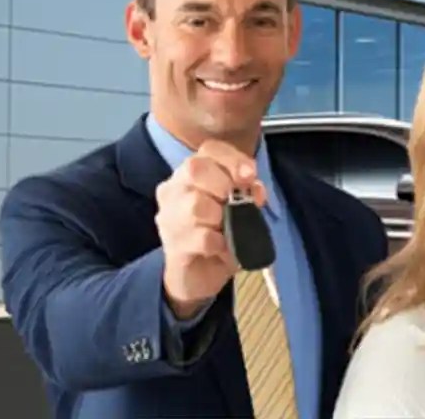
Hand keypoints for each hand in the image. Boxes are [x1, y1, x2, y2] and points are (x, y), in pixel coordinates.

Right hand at [155, 139, 265, 318]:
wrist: (197, 275)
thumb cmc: (218, 234)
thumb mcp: (240, 209)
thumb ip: (248, 192)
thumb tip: (255, 189)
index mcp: (192, 174)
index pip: (209, 150)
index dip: (232, 158)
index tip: (250, 175)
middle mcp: (174, 189)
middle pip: (195, 168)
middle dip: (224, 183)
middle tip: (237, 203)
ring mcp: (169, 216)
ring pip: (196, 204)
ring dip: (221, 217)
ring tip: (227, 228)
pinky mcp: (173, 244)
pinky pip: (201, 237)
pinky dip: (220, 242)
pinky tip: (222, 247)